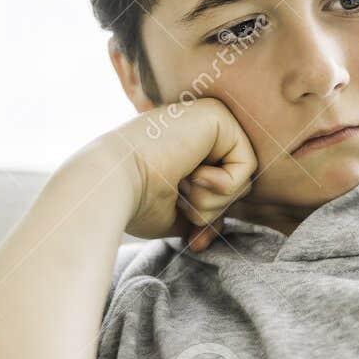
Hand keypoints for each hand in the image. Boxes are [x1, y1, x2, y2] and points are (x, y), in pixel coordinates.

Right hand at [105, 97, 257, 251]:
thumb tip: (222, 226)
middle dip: (213, 211)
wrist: (111, 185)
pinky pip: (247, 165)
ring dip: (214, 200)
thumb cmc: (133, 201)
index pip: (218, 190)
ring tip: (181, 187)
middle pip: (235, 185)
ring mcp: (207, 116)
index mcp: (183, 146)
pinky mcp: (218, 115)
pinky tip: (191, 174)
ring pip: (243, 177)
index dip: (210, 220)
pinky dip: (223, 186)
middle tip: (180, 205)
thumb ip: (202, 211)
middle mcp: (196, 127)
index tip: (194, 243)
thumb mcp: (176, 212)